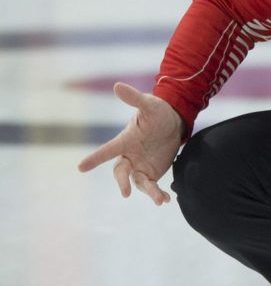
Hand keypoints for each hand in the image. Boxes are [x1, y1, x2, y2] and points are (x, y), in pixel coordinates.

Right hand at [77, 82, 184, 205]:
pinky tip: (165, 200)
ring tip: (159, 199)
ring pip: (138, 182)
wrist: (173, 123)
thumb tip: (117, 85)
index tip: (81, 167)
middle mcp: (129, 155)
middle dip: (121, 181)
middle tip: (126, 192)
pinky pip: (150, 186)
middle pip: (120, 171)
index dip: (94, 158)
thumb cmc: (157, 112)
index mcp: (126, 140)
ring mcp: (139, 166)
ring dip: (148, 191)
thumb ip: (134, 98)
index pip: (107, 150)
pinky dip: (157, 194)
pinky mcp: (151, 173)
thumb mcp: (148, 105)